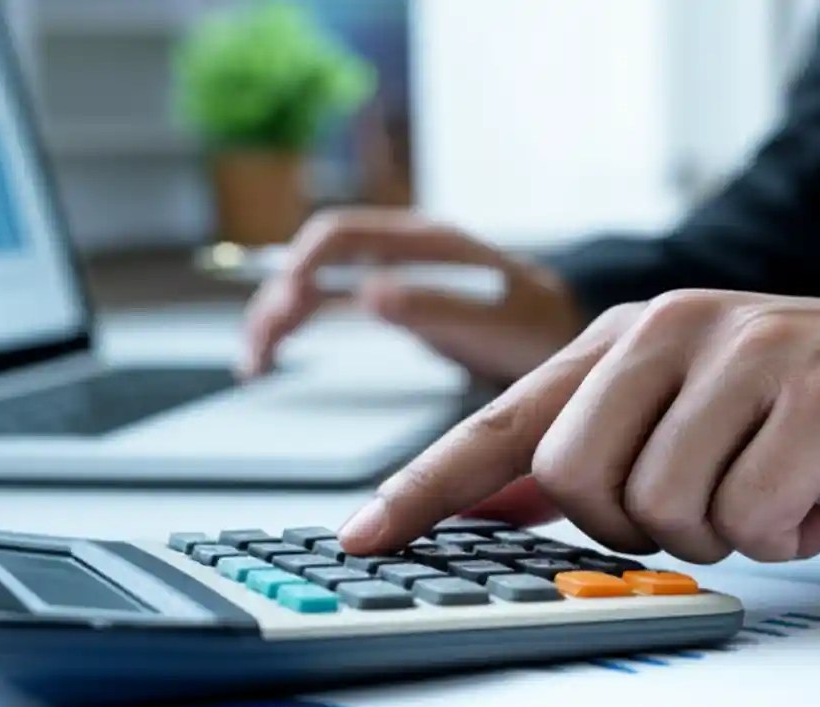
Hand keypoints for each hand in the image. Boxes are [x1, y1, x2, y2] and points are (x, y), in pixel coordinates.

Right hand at [238, 208, 583, 382]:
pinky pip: (327, 306)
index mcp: (424, 242)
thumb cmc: (538, 326)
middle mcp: (399, 251)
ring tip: (255, 360)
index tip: (283, 304)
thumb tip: (370, 296)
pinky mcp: (388, 303)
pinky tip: (275, 356)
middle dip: (278, 298)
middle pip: (315, 260)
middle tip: (259, 349)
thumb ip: (438, 308)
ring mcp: (391, 275)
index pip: (341, 234)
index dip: (304, 263)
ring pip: (313, 284)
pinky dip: (295, 327)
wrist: (564, 335)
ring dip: (277, 315)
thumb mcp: (497, 323)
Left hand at [338, 289, 819, 563]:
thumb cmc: (800, 402)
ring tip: (768, 488)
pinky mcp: (816, 394)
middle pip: (571, 480)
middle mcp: (667, 331)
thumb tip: (492, 504)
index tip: (367, 535)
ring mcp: (741, 354)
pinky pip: (751, 519)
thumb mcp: (679, 411)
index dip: (425, 486)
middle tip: (701, 500)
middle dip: (630, 524)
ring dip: (721, 529)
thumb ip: (586, 447)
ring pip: (660, 507)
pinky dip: (786, 533)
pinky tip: (818, 494)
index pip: (498, 423)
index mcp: (619, 338)